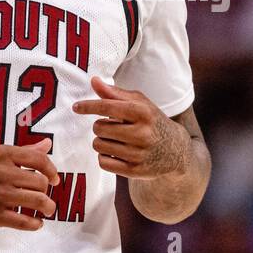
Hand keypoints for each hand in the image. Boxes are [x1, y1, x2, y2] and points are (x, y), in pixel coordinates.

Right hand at [0, 138, 59, 230]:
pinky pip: (23, 221)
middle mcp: (2, 173)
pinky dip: (34, 224)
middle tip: (44, 198)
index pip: (39, 159)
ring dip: (47, 208)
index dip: (52, 171)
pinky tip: (36, 223)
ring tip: (46, 211)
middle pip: (40, 183)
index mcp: (3, 155)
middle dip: (47, 193)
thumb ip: (23, 152)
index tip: (54, 180)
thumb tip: (48, 144)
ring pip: (36, 201)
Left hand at [73, 76, 188, 178]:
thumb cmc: (152, 122)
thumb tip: (94, 81)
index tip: (76, 107)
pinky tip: (116, 153)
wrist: (176, 151)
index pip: (107, 107)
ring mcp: (139, 154)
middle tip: (112, 127)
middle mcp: (142, 133)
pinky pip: (103, 163)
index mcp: (143, 112)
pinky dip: (104, 157)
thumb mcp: (139, 104)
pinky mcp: (135, 171)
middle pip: (99, 128)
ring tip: (115, 140)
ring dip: (102, 142)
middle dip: (100, 126)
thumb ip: (115, 93)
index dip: (88, 106)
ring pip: (99, 146)